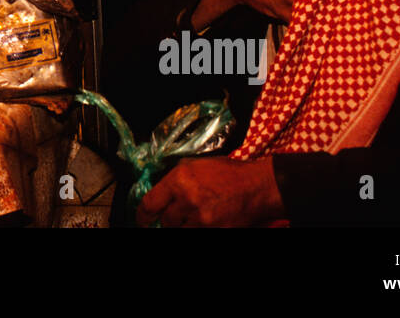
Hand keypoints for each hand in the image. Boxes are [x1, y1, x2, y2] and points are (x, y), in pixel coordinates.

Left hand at [136, 156, 283, 227]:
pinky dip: (197, 229)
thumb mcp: (196, 165)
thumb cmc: (228, 173)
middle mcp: (187, 199)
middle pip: (166, 221)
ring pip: (179, 231)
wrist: (257, 187)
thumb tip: (159, 192)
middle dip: (169, 220)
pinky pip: (196, 234)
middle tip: (176, 216)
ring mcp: (201, 218)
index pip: (150, 203)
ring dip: (183, 226)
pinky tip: (205, 222)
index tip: (142, 220)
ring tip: (196, 216)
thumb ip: (175, 178)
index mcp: (180, 179)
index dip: (142, 215)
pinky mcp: (214, 231)